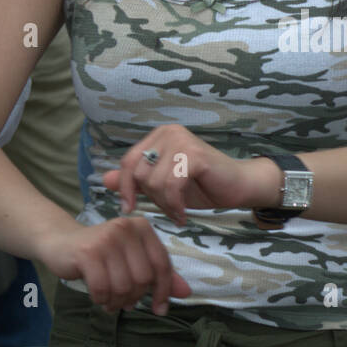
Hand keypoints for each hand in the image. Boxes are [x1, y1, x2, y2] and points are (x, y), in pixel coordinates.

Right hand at [37, 216, 191, 315]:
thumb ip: (159, 274)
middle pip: (143, 278)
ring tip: (110, 301)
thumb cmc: (102, 254)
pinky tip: (98, 298)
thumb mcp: (132, 259)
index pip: (162, 264)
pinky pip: (102, 288)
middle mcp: (126, 228)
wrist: (61, 242)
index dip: (164, 290)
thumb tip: (186, 293)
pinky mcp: (87, 252)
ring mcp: (106, 239)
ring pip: (123, 285)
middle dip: (135, 298)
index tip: (159, 309)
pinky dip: (101, 299)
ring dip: (117, 301)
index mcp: (142, 228)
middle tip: (124, 303)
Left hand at [102, 125, 279, 224]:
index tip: (128, 208)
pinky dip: (175, 205)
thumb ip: (137, 182)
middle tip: (168, 210)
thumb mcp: (164, 186)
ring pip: (154, 182)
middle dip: (151, 198)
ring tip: (178, 211)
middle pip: (139, 173)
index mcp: (159, 136)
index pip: (128, 162)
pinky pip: (170, 186)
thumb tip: (106, 180)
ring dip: (165, 205)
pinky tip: (183, 213)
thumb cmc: (203, 186)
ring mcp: (182, 141)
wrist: (240, 187)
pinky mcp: (194, 154)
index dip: (125, 188)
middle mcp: (168, 133)